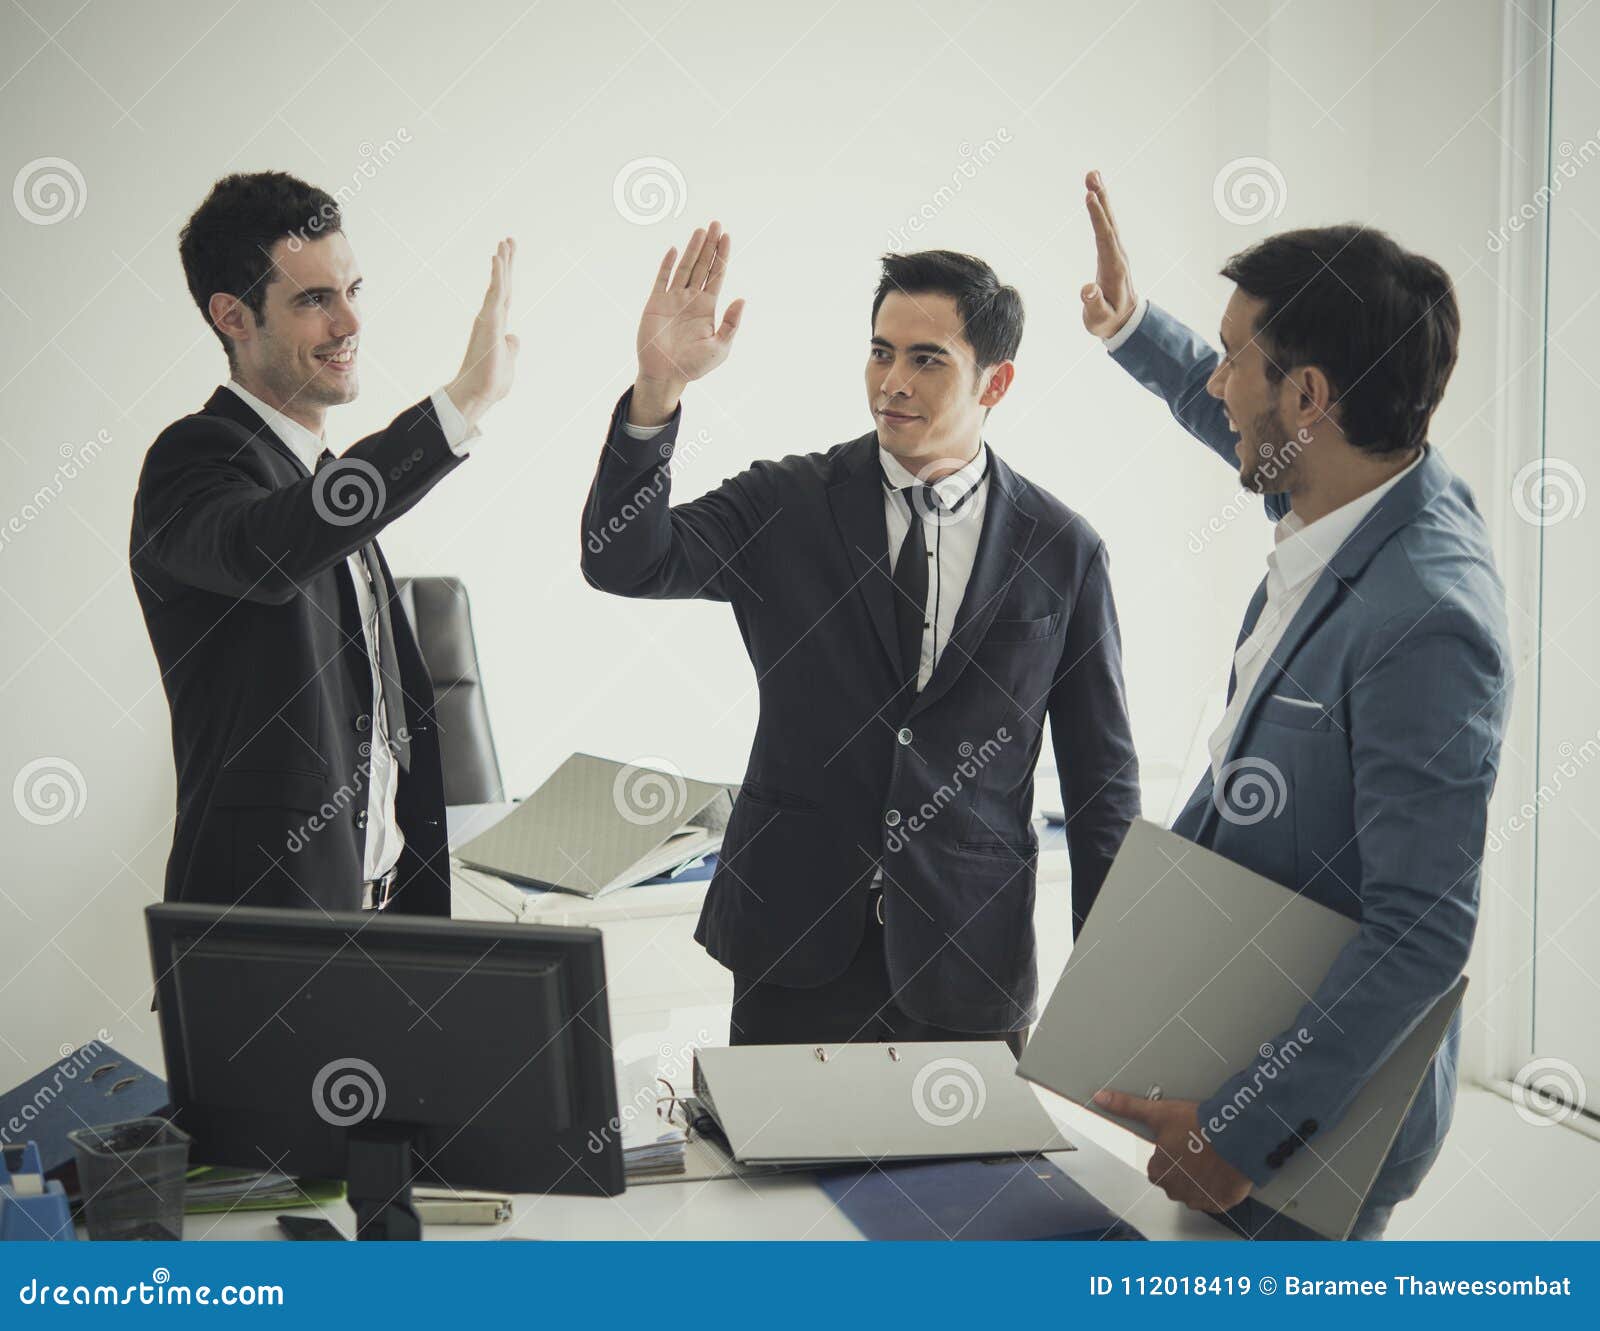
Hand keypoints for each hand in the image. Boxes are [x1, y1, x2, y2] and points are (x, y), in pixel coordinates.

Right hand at [446, 237, 518, 425]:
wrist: (479, 394)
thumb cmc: (491, 381)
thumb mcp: (508, 360)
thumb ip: (511, 347)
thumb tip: (515, 337)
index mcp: (496, 326)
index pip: (504, 296)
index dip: (505, 277)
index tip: (506, 259)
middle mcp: (491, 319)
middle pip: (501, 285)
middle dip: (505, 263)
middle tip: (507, 241)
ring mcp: (489, 319)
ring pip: (498, 285)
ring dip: (502, 263)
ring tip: (505, 242)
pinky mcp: (490, 321)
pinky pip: (496, 293)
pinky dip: (498, 275)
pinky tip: (499, 258)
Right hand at [630, 220, 744, 425]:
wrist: (666, 375)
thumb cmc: (694, 366)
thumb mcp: (720, 348)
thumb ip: (731, 324)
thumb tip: (741, 300)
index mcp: (707, 308)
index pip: (717, 275)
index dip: (722, 256)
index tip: (727, 236)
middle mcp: (691, 299)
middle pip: (703, 266)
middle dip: (710, 245)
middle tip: (716, 224)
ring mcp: (673, 299)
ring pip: (685, 267)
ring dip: (693, 249)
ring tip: (701, 230)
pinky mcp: (656, 303)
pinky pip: (662, 279)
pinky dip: (668, 264)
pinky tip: (676, 250)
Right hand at [1081, 170, 1138, 338]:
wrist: (1124, 322)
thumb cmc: (1109, 321)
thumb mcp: (1099, 319)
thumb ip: (1094, 305)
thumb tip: (1087, 288)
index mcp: (1114, 269)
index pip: (1105, 238)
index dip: (1098, 217)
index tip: (1090, 197)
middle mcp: (1117, 255)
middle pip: (1109, 222)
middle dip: (1101, 198)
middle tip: (1092, 174)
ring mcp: (1115, 252)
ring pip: (1108, 220)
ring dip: (1101, 197)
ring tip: (1092, 175)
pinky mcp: (1111, 251)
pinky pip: (1105, 225)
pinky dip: (1100, 208)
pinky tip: (1093, 194)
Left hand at [1093, 1089, 1251, 1211]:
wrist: (1236, 1136)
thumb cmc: (1198, 1126)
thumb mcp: (1159, 1112)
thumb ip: (1127, 1107)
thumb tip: (1102, 1098)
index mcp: (1158, 1171)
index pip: (1158, 1167)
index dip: (1170, 1154)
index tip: (1182, 1143)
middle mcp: (1176, 1190)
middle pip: (1176, 1181)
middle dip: (1185, 1168)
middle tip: (1198, 1149)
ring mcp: (1199, 1198)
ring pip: (1195, 1191)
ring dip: (1201, 1179)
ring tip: (1211, 1158)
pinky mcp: (1220, 1202)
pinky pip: (1215, 1198)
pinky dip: (1218, 1188)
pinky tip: (1222, 1170)